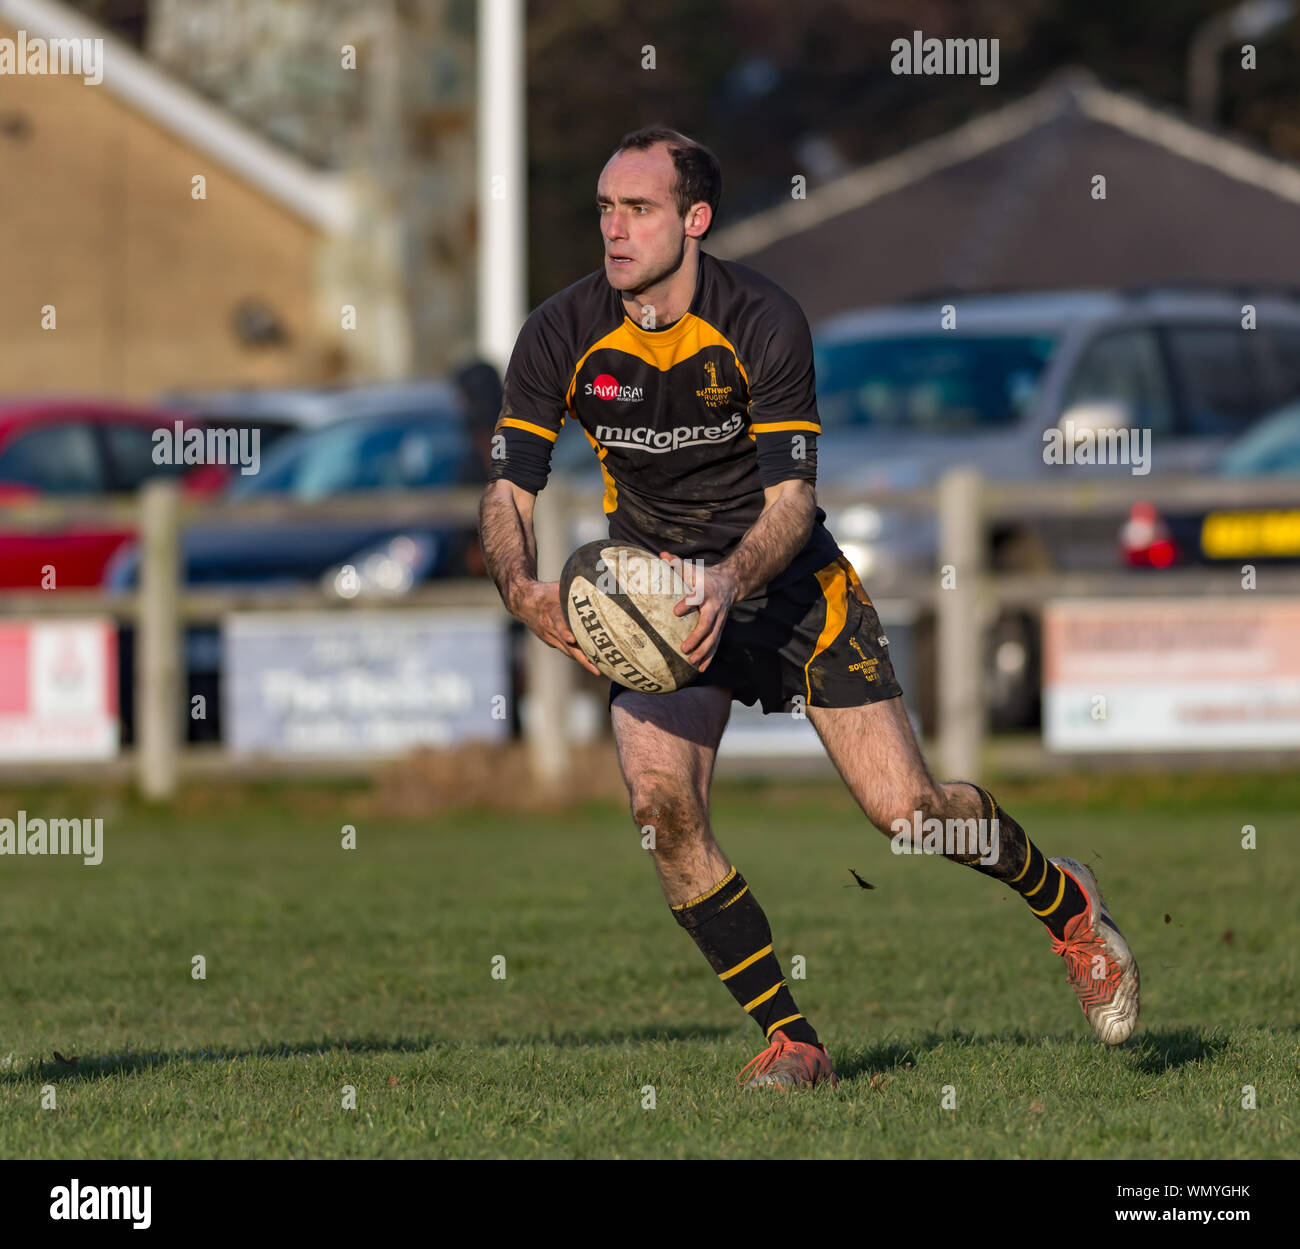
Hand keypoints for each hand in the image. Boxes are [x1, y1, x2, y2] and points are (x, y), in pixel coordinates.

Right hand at [513, 580, 601, 676]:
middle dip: (581, 657)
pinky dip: (579, 657)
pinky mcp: (552, 642)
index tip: (571, 639)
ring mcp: (550, 638)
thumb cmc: (546, 593)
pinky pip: (567, 651)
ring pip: (568, 651)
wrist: (523, 602)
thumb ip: (576, 588)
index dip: (564, 631)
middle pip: (567, 645)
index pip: (558, 622)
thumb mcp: (559, 587)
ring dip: (583, 661)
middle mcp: (550, 629)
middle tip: (596, 668)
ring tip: (599, 669)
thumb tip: (598, 581)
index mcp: (551, 612)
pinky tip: (593, 663)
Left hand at [660, 552, 735, 672]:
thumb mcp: (692, 568)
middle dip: (696, 637)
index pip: (698, 597)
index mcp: (706, 591)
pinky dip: (709, 657)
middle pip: (707, 624)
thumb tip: (661, 556)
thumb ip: (676, 563)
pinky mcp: (720, 628)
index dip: (688, 603)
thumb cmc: (703, 576)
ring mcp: (719, 619)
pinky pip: (715, 644)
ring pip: (713, 638)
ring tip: (691, 662)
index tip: (676, 610)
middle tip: (683, 648)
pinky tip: (701, 669)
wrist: (730, 583)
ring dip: (703, 651)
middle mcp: (714, 607)